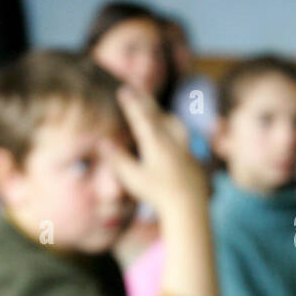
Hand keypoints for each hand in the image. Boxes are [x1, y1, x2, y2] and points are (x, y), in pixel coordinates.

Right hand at [101, 86, 207, 212]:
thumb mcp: (133, 178)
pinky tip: (173, 139)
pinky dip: (174, 131)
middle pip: (158, 116)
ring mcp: (185, 149)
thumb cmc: (158, 193)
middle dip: (146, 102)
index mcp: (156, 143)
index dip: (132, 103)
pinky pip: (183, 138)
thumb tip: (103, 142)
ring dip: (163, 115)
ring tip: (157, 112)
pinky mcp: (192, 159)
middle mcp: (172, 141)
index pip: (141, 118)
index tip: (123, 90)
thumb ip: (118, 159)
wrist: (189, 205)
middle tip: (135, 90)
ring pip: (175, 125)